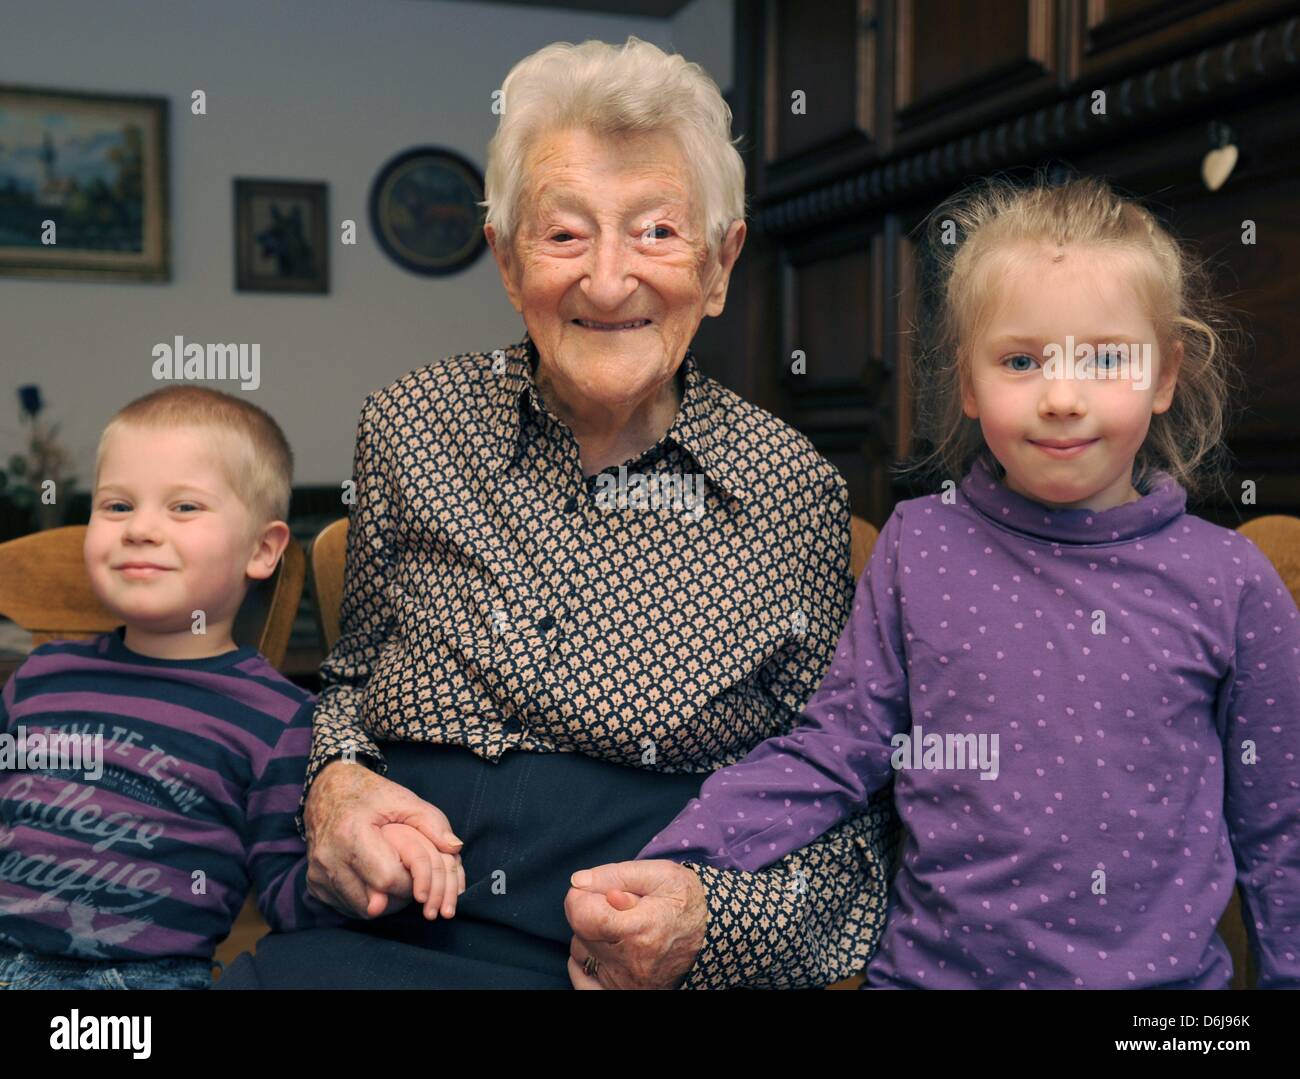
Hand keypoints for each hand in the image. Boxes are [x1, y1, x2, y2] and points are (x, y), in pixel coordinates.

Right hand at [304, 759, 464, 919]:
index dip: (410, 881)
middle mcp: (329, 857)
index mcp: (351, 833)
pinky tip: (373, 881)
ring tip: (392, 876)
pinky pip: (346, 907)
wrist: (329, 791)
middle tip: (406, 874)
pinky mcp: (314, 885)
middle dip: (399, 894)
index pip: (387, 878)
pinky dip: (365, 900)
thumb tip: (455, 848)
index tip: (417, 871)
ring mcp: (318, 874)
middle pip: (374, 900)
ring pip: (360, 909)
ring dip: (383, 901)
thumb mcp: (404, 799)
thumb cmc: (371, 795)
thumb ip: (432, 822)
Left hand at [563, 860, 706, 989]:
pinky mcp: (622, 993)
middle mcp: (630, 963)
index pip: (581, 914)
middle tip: (617, 906)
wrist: (711, 938)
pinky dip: (585, 963)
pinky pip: (582, 981)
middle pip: (579, 931)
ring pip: (580, 952)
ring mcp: (625, 983)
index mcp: (639, 930)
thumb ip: (616, 874)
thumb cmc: (687, 902)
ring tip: (620, 928)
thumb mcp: (660, 874)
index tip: (598, 889)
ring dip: (591, 936)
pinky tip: (605, 949)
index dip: (582, 895)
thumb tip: (579, 881)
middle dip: (591, 911)